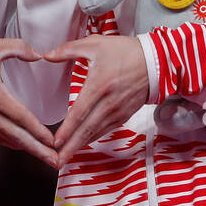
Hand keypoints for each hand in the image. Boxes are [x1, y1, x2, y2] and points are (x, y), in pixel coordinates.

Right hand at [0, 38, 57, 167]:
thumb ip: (19, 48)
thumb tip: (38, 55)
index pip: (21, 118)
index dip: (38, 131)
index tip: (52, 141)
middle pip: (16, 137)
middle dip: (37, 150)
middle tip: (54, 160)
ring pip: (6, 140)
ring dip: (26, 149)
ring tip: (42, 156)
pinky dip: (10, 143)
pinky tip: (20, 145)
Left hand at [43, 35, 147, 164]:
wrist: (157, 62)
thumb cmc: (127, 52)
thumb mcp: (96, 44)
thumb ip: (69, 50)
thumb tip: (48, 55)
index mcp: (99, 86)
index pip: (79, 113)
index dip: (66, 130)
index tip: (54, 143)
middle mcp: (108, 103)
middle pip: (86, 130)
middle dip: (70, 147)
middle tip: (56, 161)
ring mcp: (118, 111)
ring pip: (96, 133)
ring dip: (80, 146)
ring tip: (66, 158)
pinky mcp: (125, 115)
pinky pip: (106, 130)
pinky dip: (93, 139)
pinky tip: (83, 144)